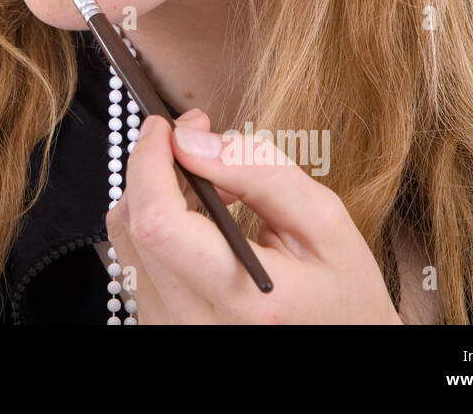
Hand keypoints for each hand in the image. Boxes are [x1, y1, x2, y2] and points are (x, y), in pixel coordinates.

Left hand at [104, 110, 401, 323]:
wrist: (347, 346)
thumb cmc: (344, 293)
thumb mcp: (324, 221)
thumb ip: (257, 171)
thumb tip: (189, 139)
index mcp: (244, 296)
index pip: (159, 223)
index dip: (149, 163)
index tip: (162, 127)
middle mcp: (195, 323)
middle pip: (133, 225)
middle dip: (155, 167)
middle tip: (197, 140)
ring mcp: (172, 329)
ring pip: (125, 241)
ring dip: (155, 195)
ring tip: (210, 186)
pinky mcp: (161, 327)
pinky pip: (135, 263)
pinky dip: (158, 227)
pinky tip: (197, 221)